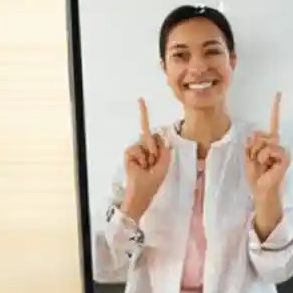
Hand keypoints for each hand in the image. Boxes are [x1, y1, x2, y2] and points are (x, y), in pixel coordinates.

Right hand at [122, 98, 170, 219]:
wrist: (142, 192)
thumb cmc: (153, 181)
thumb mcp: (164, 163)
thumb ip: (164, 148)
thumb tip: (159, 136)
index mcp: (154, 150)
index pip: (151, 131)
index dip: (144, 115)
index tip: (140, 99)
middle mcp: (144, 148)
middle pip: (150, 137)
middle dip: (155, 150)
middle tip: (153, 164)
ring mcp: (136, 151)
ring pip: (145, 144)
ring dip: (149, 157)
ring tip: (147, 167)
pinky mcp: (128, 154)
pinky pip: (136, 150)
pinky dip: (140, 159)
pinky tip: (139, 167)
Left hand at [245, 92, 288, 198]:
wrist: (261, 190)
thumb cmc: (256, 176)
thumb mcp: (248, 156)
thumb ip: (250, 144)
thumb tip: (253, 134)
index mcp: (269, 142)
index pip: (273, 122)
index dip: (275, 108)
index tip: (278, 93)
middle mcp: (277, 144)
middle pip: (259, 134)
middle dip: (252, 147)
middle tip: (256, 160)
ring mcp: (281, 150)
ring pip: (264, 142)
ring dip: (257, 154)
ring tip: (262, 164)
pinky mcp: (285, 157)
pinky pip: (269, 150)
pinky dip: (264, 157)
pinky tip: (267, 166)